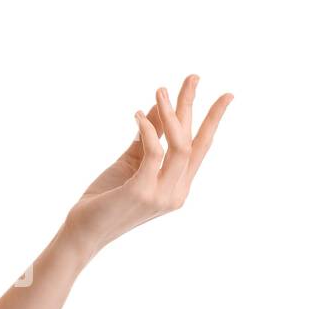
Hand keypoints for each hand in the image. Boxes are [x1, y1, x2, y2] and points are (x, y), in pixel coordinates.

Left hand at [66, 74, 232, 253]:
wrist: (83, 231)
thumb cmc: (105, 198)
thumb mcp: (129, 163)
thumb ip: (146, 140)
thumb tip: (155, 108)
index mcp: (178, 185)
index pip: (201, 147)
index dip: (212, 120)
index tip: (225, 96)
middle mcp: (177, 191)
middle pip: (196, 141)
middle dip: (195, 107)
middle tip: (194, 77)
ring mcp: (162, 194)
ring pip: (179, 145)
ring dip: (170, 113)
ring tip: (160, 89)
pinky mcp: (142, 191)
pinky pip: (153, 153)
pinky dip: (149, 130)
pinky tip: (137, 114)